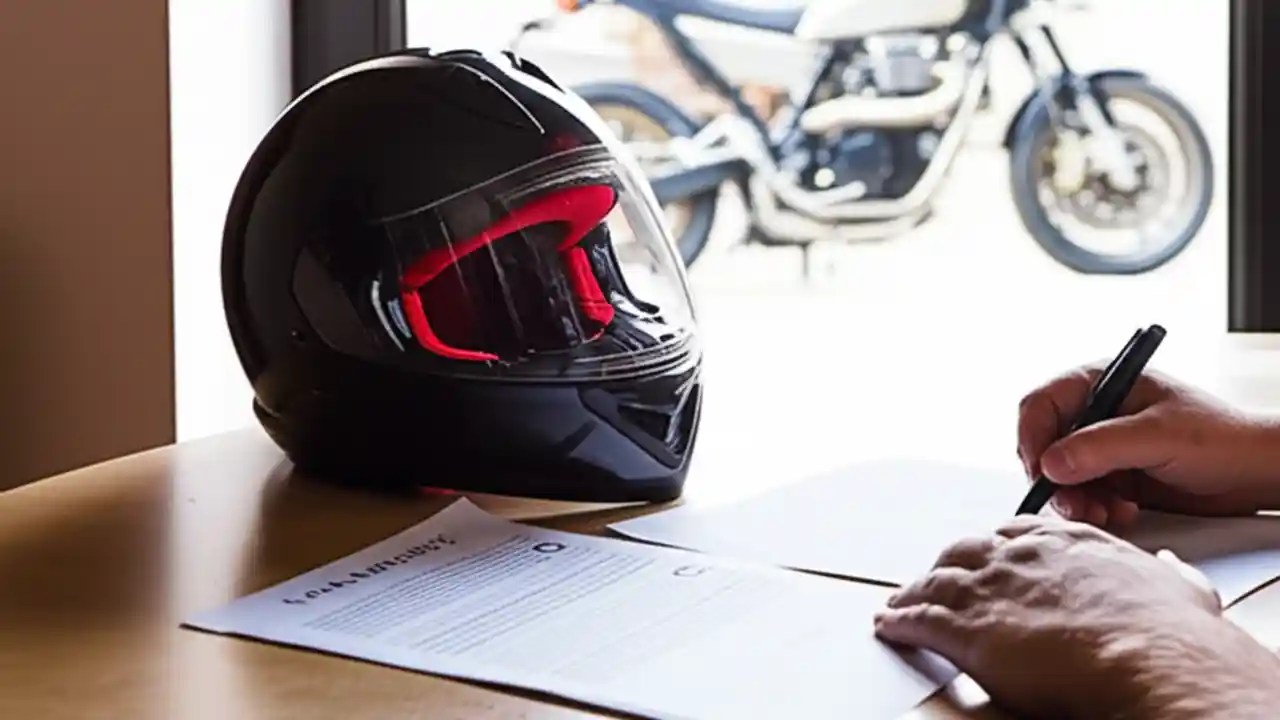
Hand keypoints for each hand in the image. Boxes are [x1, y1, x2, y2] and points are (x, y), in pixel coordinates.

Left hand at [874, 515, 1279, 719]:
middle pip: (966, 551)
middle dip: (949, 566)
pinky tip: (891, 627)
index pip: (1017, 532)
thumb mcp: (1180, 589)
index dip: (998, 546)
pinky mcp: (966, 630)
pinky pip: (918, 620)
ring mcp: (989, 589)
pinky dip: (899, 624)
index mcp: (1067, 542)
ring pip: (935, 583)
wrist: (1150, 659)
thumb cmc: (1168, 633)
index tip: (991, 555)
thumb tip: (1169, 569)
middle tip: (938, 578)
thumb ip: (1167, 574)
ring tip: (900, 601)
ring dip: (914, 593)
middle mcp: (1020, 557)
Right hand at [1017, 365, 1279, 528]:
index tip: (1041, 472)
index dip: (1033, 438)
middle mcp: (1096, 413)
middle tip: (1076, 503)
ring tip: (1105, 513)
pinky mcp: (1114, 475)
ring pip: (1060, 475)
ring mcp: (1103, 445)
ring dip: (1076, 499)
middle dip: (1056, 479)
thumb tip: (1050, 464)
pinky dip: (1094, 509)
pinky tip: (1121, 514)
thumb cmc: (1220, 439)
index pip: (1040, 404)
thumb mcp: (1158, 437)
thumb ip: (1101, 447)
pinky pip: (1082, 494)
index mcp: (1101, 383)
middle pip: (1044, 444)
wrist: (1256, 474)